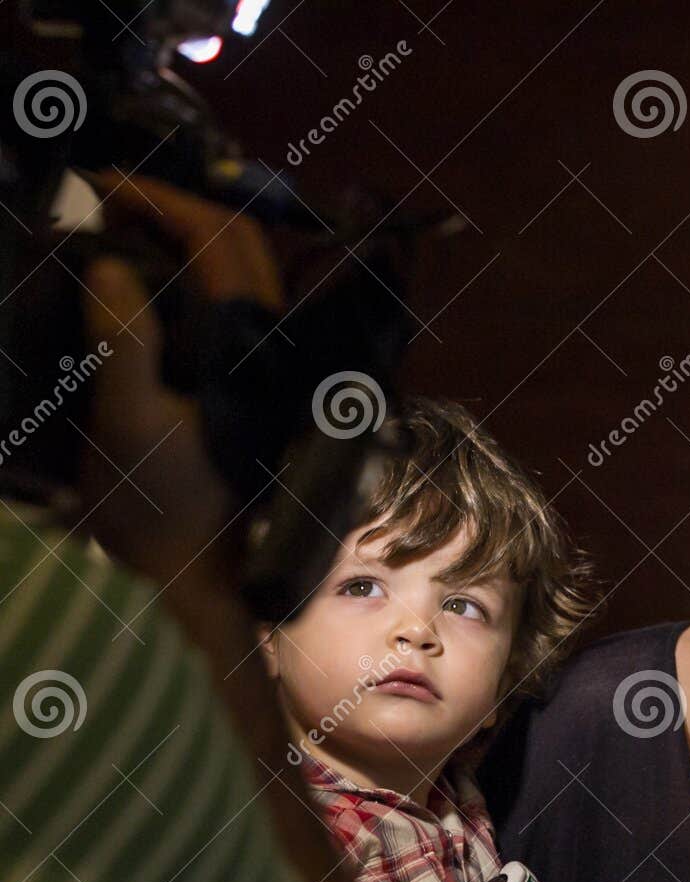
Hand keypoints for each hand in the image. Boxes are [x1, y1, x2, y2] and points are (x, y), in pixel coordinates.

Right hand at [76, 172, 283, 585]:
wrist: (198, 572)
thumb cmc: (168, 507)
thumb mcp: (129, 424)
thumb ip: (124, 343)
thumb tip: (112, 266)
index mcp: (250, 349)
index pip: (222, 241)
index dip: (162, 198)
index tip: (102, 182)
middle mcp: (269, 346)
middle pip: (236, 240)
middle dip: (172, 203)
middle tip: (103, 194)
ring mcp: (261, 360)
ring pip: (236, 267)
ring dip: (179, 233)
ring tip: (112, 223)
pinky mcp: (244, 378)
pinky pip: (224, 301)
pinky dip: (183, 270)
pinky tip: (135, 272)